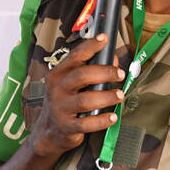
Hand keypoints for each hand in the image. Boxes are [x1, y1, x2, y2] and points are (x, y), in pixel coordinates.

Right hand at [30, 33, 124, 158]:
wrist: (48, 131)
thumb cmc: (65, 102)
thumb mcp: (71, 85)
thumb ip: (91, 71)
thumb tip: (113, 60)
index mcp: (58, 75)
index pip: (75, 56)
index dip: (90, 46)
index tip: (104, 38)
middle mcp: (57, 89)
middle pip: (81, 76)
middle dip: (104, 72)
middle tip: (120, 74)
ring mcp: (60, 108)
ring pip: (85, 100)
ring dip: (106, 97)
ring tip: (119, 95)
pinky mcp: (66, 126)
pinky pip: (86, 123)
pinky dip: (101, 120)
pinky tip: (112, 117)